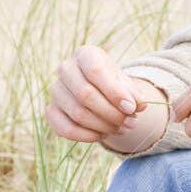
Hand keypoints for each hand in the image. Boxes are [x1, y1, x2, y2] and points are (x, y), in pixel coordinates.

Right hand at [44, 45, 166, 151]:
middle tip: (130, 123)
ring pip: (78, 114)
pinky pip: (65, 129)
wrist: (96, 89)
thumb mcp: (125, 83)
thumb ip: (133, 92)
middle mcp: (65, 69)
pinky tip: (102, 135)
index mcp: (85, 55)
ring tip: (121, 129)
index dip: (114, 92)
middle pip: (85, 95)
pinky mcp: (51, 111)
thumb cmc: (112, 83)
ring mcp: (56, 90)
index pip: (95, 71)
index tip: (132, 108)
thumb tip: (139, 105)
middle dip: (111, 113)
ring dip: (103, 126)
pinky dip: (87, 136)